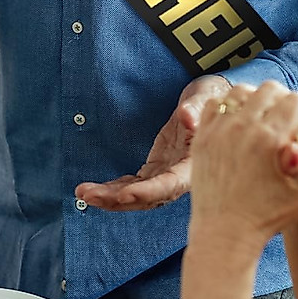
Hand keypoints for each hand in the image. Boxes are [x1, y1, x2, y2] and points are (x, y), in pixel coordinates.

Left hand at [74, 74, 231, 209]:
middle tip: (88, 196)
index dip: (147, 192)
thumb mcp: (207, 99)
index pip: (169, 185)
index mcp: (193, 165)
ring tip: (82, 193)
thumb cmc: (214, 100)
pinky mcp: (157, 168)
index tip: (124, 194)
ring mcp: (167, 174)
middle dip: (118, 199)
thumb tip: (187, 117)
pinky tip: (94, 190)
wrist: (215, 105)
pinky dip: (114, 188)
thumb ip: (196, 110)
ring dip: (111, 197)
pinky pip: (134, 183)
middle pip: (148, 197)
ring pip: (137, 194)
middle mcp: (180, 176)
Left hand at [188, 82, 297, 250]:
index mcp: (270, 137)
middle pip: (270, 89)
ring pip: (242, 91)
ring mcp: (219, 128)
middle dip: (287, 104)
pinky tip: (241, 126)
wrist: (225, 233)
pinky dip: (231, 107)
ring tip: (267, 124)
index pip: (297, 101)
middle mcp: (242, 126)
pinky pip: (216, 103)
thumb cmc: (269, 217)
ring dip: (259, 101)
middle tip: (291, 126)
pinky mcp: (202, 135)